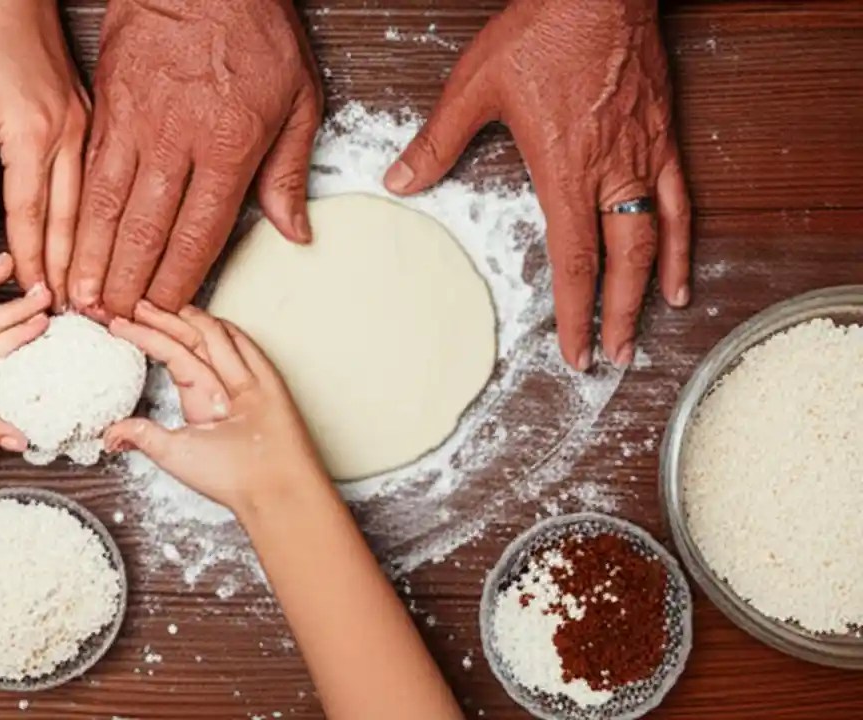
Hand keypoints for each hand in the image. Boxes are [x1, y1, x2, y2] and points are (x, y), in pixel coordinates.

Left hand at [0, 0, 88, 308]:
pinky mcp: (90, 124)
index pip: (31, 214)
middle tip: (74, 310)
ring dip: (90, 249)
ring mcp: (85, 129)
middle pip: (71, 219)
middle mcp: (67, 134)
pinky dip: (96, 219)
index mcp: (31, 132)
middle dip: (72, 269)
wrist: (10, 0)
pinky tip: (96, 244)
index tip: (36, 295)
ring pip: (91, 205)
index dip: (34, 261)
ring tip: (89, 289)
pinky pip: (96, 183)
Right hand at [69, 0, 321, 318]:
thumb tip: (294, 231)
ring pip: (106, 206)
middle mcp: (176, 142)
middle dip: (127, 284)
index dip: (178, 281)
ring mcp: (134, 124)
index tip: (165, 310)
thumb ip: (291, 169)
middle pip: (146, 231)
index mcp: (229, 146)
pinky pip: (87, 171)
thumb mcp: (298, 97)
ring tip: (81, 295)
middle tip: (113, 321)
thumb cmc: (254, 30)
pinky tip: (69, 238)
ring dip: (91, 257)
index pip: (199, 234)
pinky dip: (77, 212)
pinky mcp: (105, 107)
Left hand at [103, 301, 325, 514]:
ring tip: (158, 303)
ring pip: (213, 340)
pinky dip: (228, 333)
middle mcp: (222, 388)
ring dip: (187, 321)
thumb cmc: (230, 477)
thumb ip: (143, 436)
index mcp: (201, 402)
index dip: (148, 339)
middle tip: (136, 302)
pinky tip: (207, 318)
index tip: (122, 325)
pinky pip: (246, 349)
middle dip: (162, 321)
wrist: (270, 488)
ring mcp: (245, 382)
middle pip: (190, 343)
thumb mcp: (172, 453)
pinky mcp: (268, 380)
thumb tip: (110, 434)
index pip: (172, 358)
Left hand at [385, 0, 690, 369]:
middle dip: (617, 317)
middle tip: (614, 357)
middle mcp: (610, 171)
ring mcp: (644, 155)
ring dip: (650, 289)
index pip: (573, 261)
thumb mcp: (475, 86)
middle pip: (621, 262)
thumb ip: (438, 141)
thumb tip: (401, 179)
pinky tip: (678, 263)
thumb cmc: (543, 29)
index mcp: (565, 169)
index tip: (574, 350)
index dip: (575, 313)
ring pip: (655, 238)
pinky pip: (680, 199)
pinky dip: (681, 239)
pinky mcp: (664, 135)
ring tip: (649, 327)